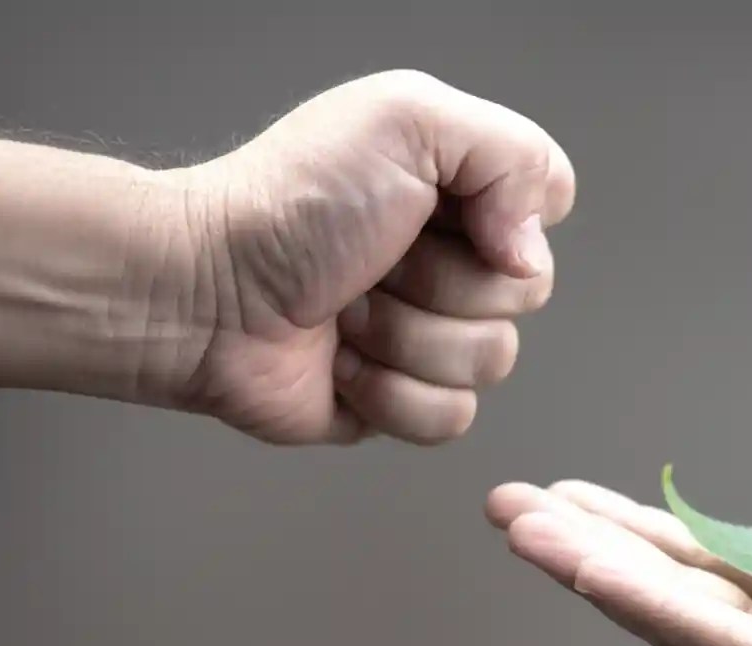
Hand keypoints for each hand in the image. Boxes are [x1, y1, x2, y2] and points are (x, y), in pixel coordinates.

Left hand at [164, 70, 574, 444]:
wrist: (202, 292)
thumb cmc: (288, 204)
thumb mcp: (408, 120)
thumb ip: (512, 157)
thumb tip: (533, 255)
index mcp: (460, 189)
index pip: (549, 203)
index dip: (509, 217)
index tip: (440, 207)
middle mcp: (452, 259)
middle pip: (527, 295)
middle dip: (442, 283)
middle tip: (374, 260)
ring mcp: (430, 334)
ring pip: (493, 362)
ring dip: (407, 338)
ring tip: (346, 309)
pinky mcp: (403, 399)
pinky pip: (451, 418)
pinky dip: (389, 393)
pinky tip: (341, 361)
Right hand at [485, 481, 751, 645]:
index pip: (703, 569)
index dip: (631, 533)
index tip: (566, 498)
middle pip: (674, 593)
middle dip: (584, 551)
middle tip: (507, 509)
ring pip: (683, 622)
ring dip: (598, 574)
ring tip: (526, 533)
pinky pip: (734, 645)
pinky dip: (658, 606)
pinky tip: (600, 572)